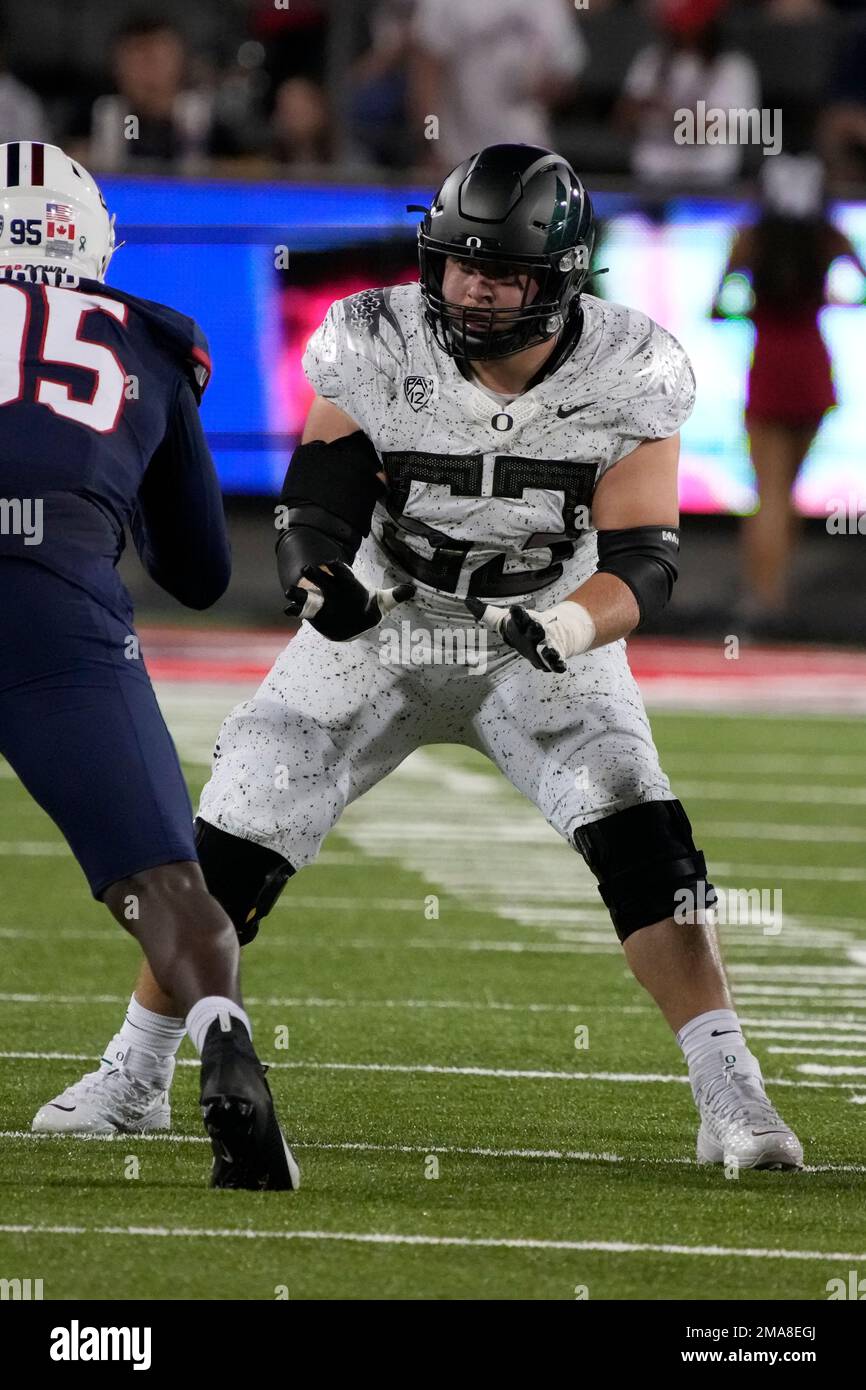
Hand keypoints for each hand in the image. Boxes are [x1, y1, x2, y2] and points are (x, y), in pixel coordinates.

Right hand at [285, 561, 414, 640]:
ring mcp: (319, 599)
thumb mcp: (382, 603)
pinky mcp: (312, 612)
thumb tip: (412, 590)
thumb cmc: (366, 608)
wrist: (350, 619)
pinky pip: (300, 610)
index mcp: (347, 582)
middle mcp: (331, 588)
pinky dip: (293, 610)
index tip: (334, 563)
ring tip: (290, 592)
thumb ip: (395, 596)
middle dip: (315, 573)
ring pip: (306, 592)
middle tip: (308, 568)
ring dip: (299, 591)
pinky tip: (288, 610)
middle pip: (321, 577)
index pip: (342, 571)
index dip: (338, 568)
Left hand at [464, 596, 594, 671]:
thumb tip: (467, 601)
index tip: (515, 608)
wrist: (554, 632)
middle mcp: (537, 632)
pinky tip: (559, 667)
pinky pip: (557, 661)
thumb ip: (486, 613)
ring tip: (549, 651)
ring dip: (549, 649)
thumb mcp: (504, 619)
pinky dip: (559, 664)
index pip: (520, 616)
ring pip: (549, 646)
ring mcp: (547, 644)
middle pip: (536, 629)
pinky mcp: (555, 656)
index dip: (518, 613)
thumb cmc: (523, 627)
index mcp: (524, 622)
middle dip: (536, 627)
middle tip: (535, 625)